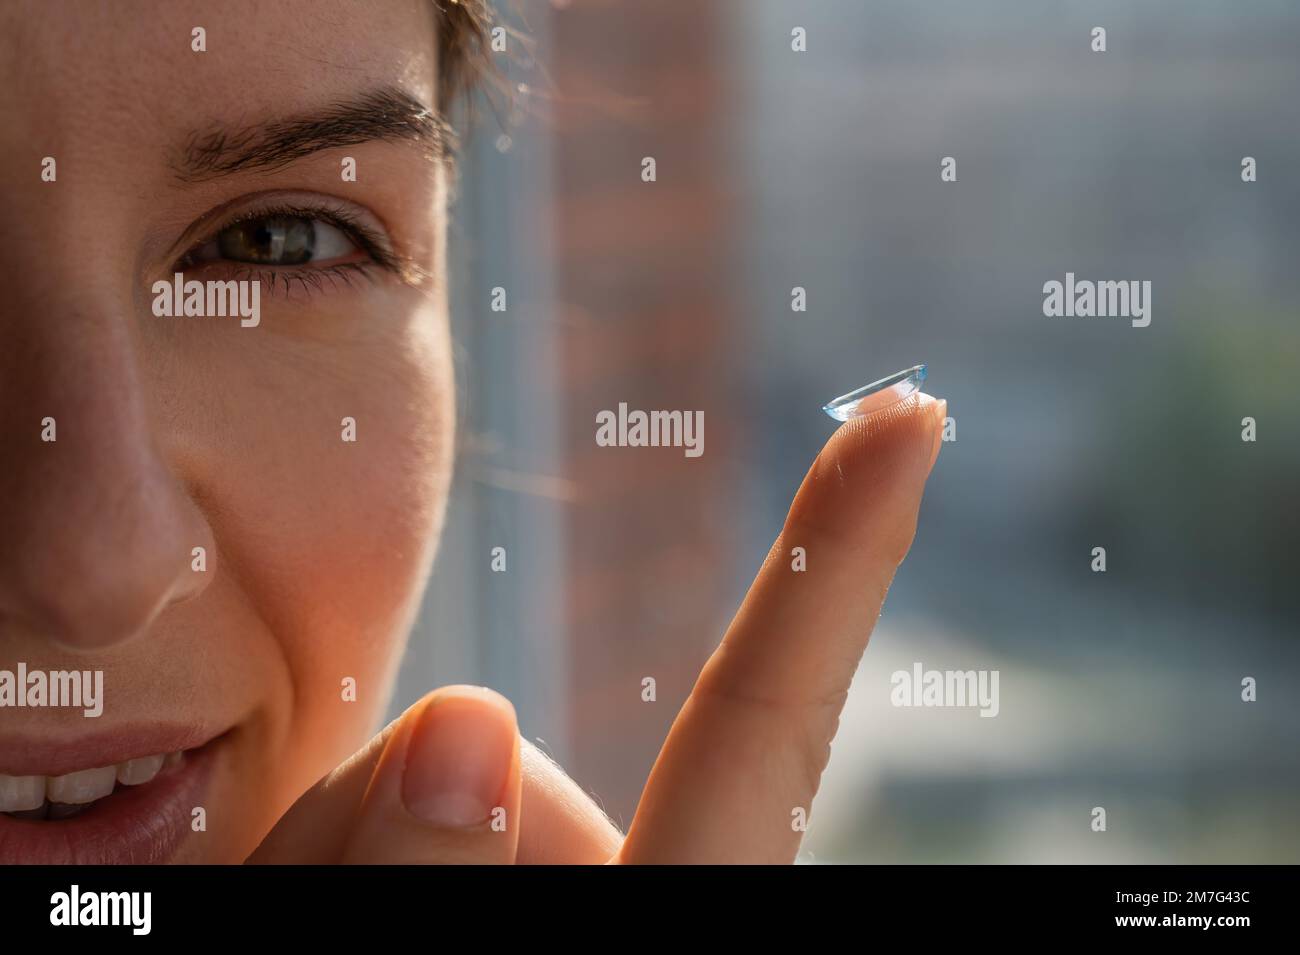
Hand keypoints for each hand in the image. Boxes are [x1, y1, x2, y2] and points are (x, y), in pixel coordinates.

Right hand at [249, 393, 945, 862]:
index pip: (761, 730)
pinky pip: (380, 806)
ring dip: (347, 850)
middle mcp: (623, 888)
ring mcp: (563, 869)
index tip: (912, 418)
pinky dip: (341, 851)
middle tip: (335, 903)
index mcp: (665, 917)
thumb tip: (470, 716)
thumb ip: (423, 894)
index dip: (834, 564)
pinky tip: (338, 875)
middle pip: (490, 764)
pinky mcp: (496, 846)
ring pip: (415, 783)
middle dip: (387, 826)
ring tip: (333, 900)